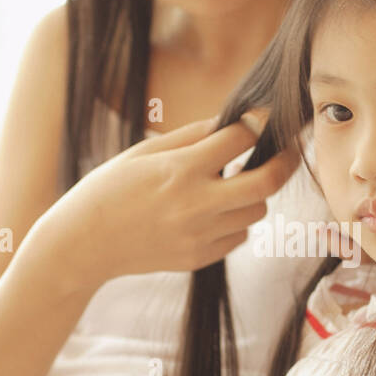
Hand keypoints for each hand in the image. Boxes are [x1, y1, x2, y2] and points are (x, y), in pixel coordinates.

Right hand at [40, 110, 299, 286]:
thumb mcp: (145, 151)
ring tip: (235, 183)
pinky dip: (235, 221)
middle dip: (285, 161)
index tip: (265, 118)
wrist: (84, 243)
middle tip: (290, 150)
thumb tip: (235, 121)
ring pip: (256, 211)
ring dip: (254, 194)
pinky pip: (238, 236)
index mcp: (180, 169)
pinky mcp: (199, 258)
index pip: (240, 139)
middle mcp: (195, 204)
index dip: (256, 124)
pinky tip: (214, 211)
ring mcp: (199, 235)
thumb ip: (192, 136)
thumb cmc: (110, 189)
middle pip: (266, 182)